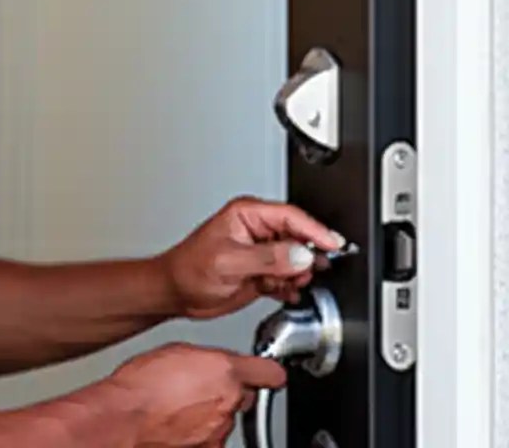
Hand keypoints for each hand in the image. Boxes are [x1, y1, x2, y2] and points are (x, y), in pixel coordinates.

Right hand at [109, 342, 285, 446]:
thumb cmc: (139, 387)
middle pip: (241, 397)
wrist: (121, 421)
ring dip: (206, 415)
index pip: (269, 372)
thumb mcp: (173, 352)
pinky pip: (209, 440)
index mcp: (225, 372)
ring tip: (175, 408)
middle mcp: (229, 403)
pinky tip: (173, 425)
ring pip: (223, 420)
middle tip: (195, 389)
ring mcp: (219, 432)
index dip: (265, 372)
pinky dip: (196, 435)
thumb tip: (211, 363)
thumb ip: (204, 359)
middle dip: (224, 393)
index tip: (265, 373)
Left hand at [160, 196, 341, 319]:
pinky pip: (289, 276)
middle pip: (300, 237)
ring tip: (288, 284)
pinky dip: (290, 286)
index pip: (292, 216)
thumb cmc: (188, 270)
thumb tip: (300, 256)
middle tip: (308, 272)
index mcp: (248, 215)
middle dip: (308, 256)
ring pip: (298, 259)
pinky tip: (283, 292)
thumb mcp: (228, 262)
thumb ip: (267, 258)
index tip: (333, 245)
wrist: (175, 293)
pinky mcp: (263, 271)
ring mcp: (262, 251)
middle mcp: (258, 230)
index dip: (315, 231)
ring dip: (299, 274)